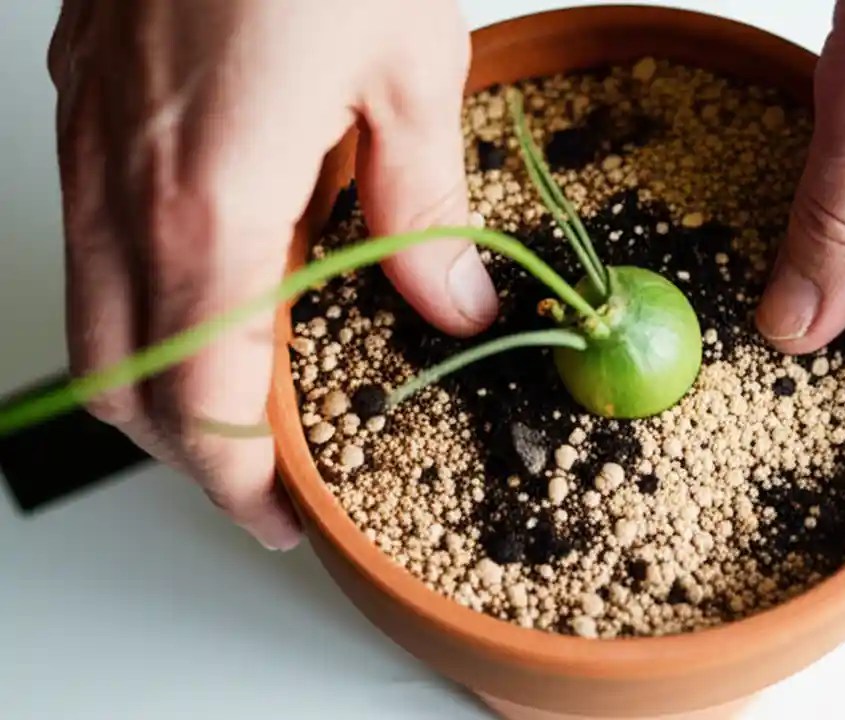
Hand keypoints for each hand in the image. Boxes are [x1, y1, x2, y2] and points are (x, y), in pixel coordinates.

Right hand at [47, 0, 492, 548]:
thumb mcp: (412, 66)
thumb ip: (421, 205)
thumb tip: (445, 302)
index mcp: (211, 199)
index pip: (203, 398)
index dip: (242, 481)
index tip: (287, 517)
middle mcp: (123, 184)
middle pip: (121, 381)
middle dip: (190, 451)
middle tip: (269, 475)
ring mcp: (86, 141)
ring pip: (93, 315)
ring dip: (160, 379)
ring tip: (247, 395)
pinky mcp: (82, 100)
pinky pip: (93, 238)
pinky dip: (144, 296)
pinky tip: (215, 283)